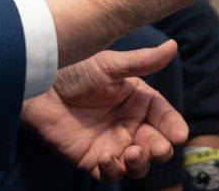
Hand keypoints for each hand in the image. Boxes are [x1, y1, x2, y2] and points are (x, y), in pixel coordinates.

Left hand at [22, 40, 188, 181]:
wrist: (39, 86)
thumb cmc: (74, 70)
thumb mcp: (110, 65)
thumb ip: (142, 62)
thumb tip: (173, 46)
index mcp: (139, 102)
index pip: (165, 118)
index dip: (173, 127)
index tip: (179, 135)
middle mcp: (129, 125)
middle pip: (156, 145)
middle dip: (160, 150)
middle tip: (158, 149)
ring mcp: (111, 144)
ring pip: (136, 165)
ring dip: (139, 164)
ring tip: (131, 153)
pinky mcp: (91, 159)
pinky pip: (109, 173)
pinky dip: (112, 170)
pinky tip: (106, 156)